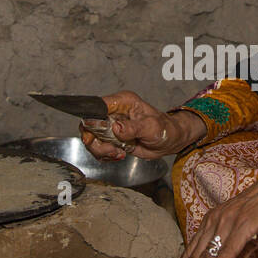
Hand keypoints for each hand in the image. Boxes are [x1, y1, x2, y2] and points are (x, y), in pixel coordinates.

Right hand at [78, 91, 205, 161]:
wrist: (169, 141)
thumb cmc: (164, 129)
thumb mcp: (151, 128)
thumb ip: (133, 128)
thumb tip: (116, 128)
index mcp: (122, 102)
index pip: (98, 106)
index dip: (92, 120)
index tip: (97, 134)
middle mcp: (113, 112)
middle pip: (89, 124)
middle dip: (97, 141)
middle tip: (112, 149)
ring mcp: (111, 126)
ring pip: (91, 138)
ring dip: (102, 150)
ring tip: (118, 153)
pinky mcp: (111, 138)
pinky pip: (99, 148)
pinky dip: (106, 155)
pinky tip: (119, 154)